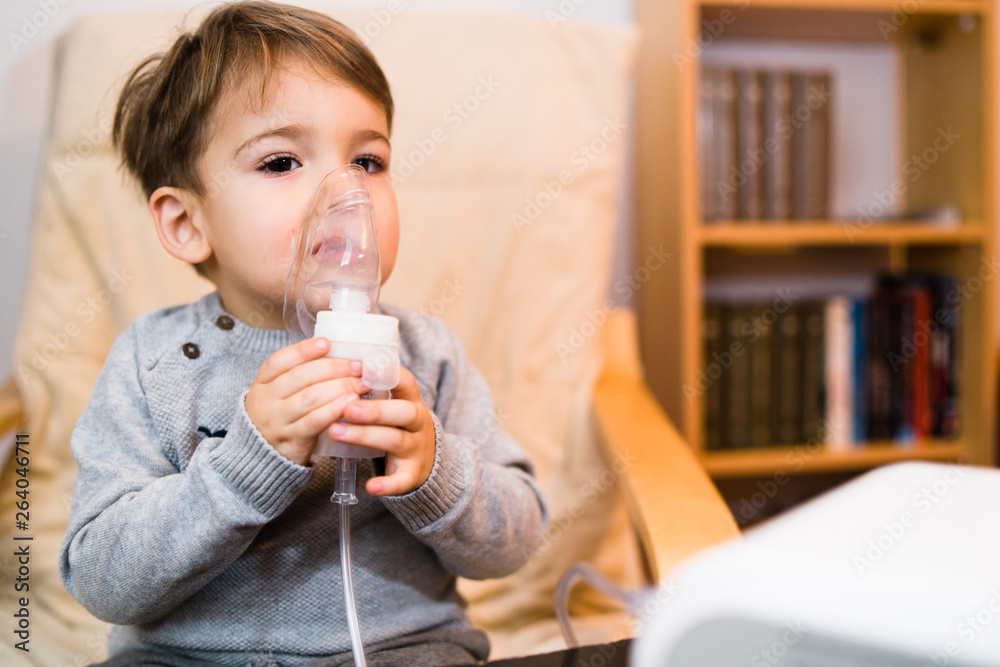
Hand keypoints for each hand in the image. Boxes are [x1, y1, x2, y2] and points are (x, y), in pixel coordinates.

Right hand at [245, 337, 366, 464]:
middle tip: (358, 367)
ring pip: (310, 397)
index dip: (303, 350)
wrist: (261, 458)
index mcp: (263, 383)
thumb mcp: (279, 395)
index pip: (279, 361)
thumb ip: (301, 377)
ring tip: (362, 384)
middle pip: (300, 376)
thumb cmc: (281, 417)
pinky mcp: (291, 441)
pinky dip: (334, 409)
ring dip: (340, 387)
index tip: (327, 343)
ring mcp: (277, 421)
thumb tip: (338, 355)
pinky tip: (352, 403)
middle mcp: (266, 400)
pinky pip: (315, 421)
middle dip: (333, 368)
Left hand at [329, 368, 435, 495]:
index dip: (388, 374)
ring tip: (336, 432)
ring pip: (395, 440)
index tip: (366, 369)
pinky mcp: (412, 473)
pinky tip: (370, 486)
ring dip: (366, 436)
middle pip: (402, 412)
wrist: (426, 459)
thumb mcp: (392, 402)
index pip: (406, 381)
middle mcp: (417, 421)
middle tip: (347, 408)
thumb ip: (371, 389)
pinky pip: (402, 480)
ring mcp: (416, 448)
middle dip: (374, 410)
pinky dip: (388, 484)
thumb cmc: (396, 424)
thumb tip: (333, 366)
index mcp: (410, 399)